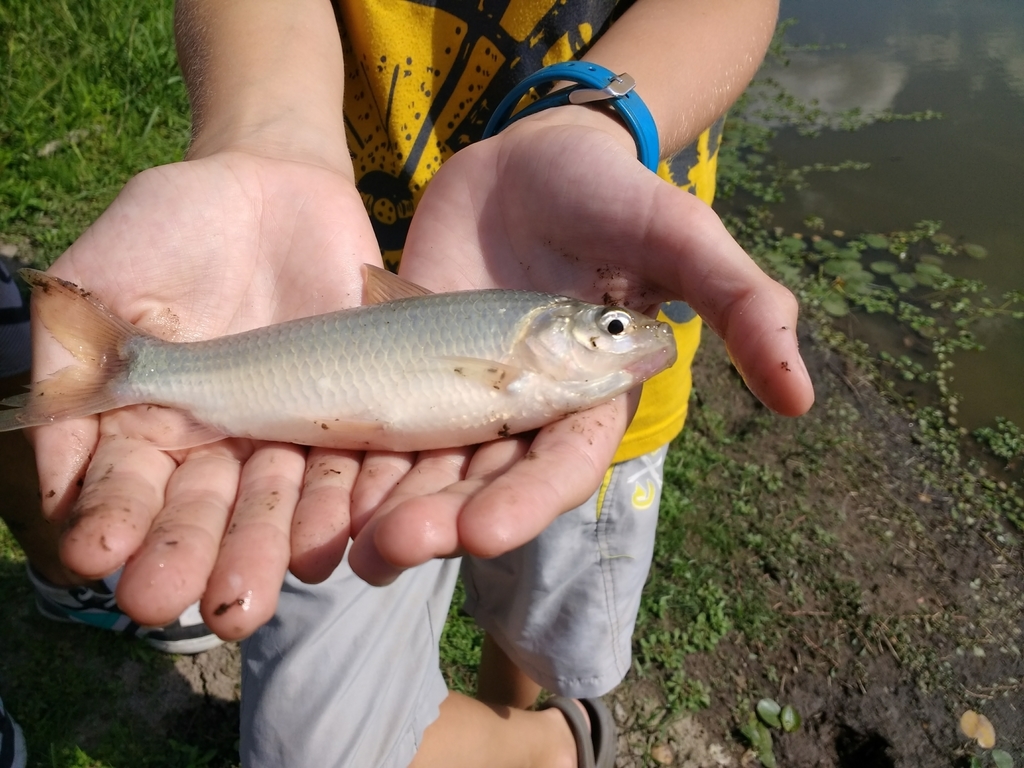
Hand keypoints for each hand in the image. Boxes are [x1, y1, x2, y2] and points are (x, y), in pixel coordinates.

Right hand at [34, 151, 380, 638]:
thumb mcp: (108, 274)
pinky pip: (357, 466)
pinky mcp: (354, 416)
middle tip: (205, 607)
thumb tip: (51, 465)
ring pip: (282, 502)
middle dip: (202, 558)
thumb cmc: (173, 225)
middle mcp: (218, 446)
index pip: (126, 483)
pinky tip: (343, 538)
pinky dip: (352, 502)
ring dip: (273, 550)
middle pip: (209, 513)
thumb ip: (75, 354)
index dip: (113, 519)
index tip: (99, 555)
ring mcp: (288, 434)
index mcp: (149, 423)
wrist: (276, 185)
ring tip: (267, 592)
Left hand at [338, 107, 813, 584]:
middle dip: (435, 519)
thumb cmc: (614, 194)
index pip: (560, 468)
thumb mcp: (678, 235)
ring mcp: (462, 395)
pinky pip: (373, 418)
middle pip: (478, 483)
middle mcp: (524, 414)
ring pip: (418, 466)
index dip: (523, 503)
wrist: (529, 159)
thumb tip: (804, 397)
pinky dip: (343, 453)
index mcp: (588, 400)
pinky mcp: (409, 369)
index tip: (478, 529)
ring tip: (333, 539)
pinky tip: (304, 481)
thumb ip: (739, 302)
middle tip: (385, 548)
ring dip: (379, 506)